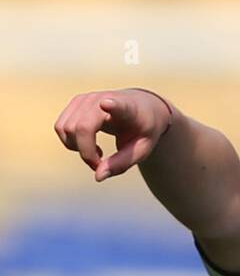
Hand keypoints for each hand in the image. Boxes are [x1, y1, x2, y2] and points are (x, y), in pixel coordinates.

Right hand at [53, 89, 171, 181]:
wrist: (142, 108)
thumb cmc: (143, 131)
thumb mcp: (141, 151)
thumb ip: (121, 164)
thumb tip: (97, 176)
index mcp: (128, 109)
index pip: (119, 106)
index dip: (112, 106)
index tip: (106, 103)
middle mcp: (103, 98)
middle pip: (81, 128)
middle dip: (87, 154)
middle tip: (101, 165)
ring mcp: (86, 99)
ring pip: (66, 128)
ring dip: (77, 149)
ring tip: (98, 154)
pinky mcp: (75, 102)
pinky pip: (61, 127)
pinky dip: (71, 142)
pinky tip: (89, 145)